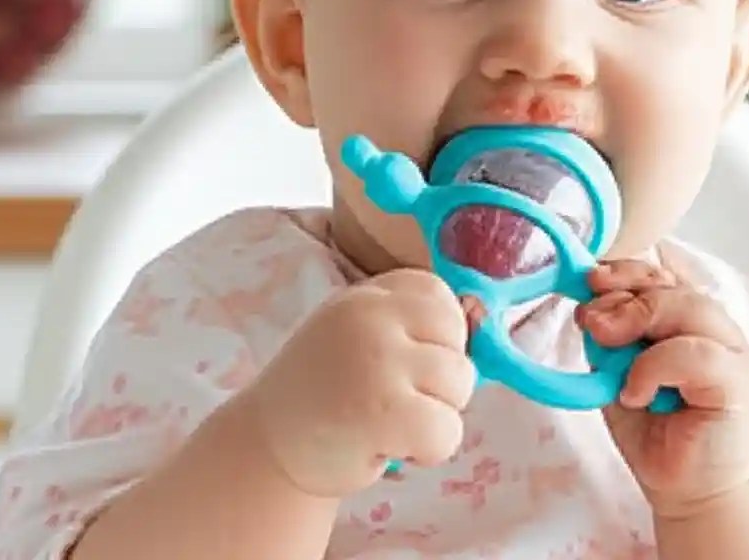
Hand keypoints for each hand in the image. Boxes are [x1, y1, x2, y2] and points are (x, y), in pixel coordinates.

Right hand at [247, 269, 476, 498]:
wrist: (264, 448)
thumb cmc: (326, 394)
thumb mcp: (360, 338)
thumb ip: (413, 326)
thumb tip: (484, 316)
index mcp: (367, 297)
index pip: (441, 298)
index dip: (436, 340)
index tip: (400, 364)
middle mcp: (372, 318)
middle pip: (458, 347)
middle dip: (439, 384)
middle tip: (390, 400)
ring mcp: (378, 361)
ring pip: (460, 388)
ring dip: (433, 417)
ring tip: (384, 423)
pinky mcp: (384, 411)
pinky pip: (448, 431)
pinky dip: (429, 451)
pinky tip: (387, 447)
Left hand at [576, 259, 748, 519]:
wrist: (690, 490)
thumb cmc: (658, 431)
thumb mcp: (620, 373)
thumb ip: (611, 339)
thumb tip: (591, 304)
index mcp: (688, 320)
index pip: (663, 273)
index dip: (626, 269)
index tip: (590, 282)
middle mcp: (715, 328)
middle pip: (672, 285)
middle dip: (623, 293)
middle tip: (589, 320)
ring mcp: (732, 352)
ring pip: (689, 307)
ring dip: (637, 320)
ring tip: (609, 350)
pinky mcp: (738, 382)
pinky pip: (696, 353)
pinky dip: (655, 366)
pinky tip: (635, 393)